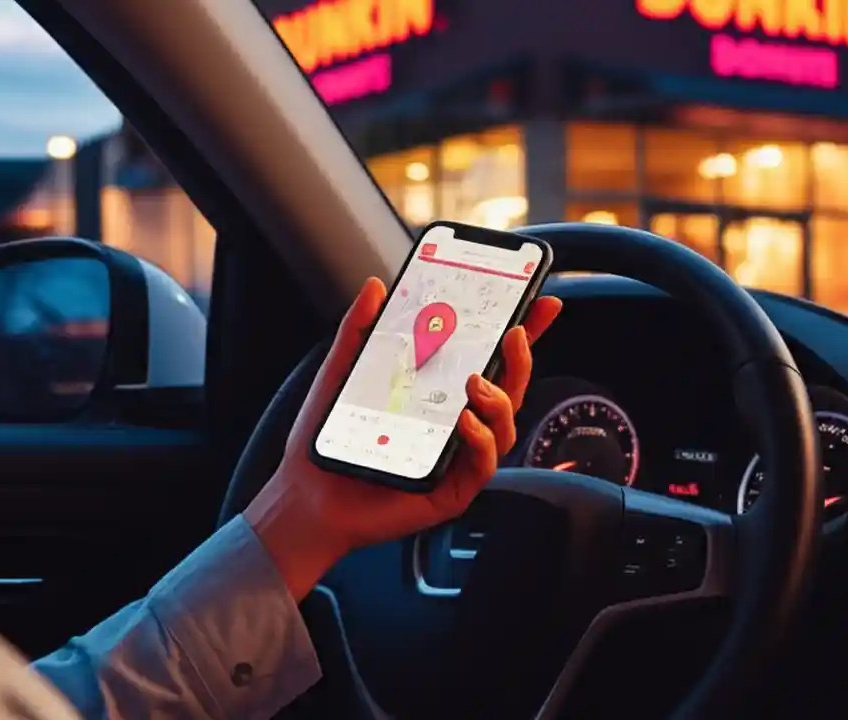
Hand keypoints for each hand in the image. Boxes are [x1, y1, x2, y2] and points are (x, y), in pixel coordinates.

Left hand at [244, 277, 561, 599]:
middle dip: (522, 361)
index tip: (541, 303)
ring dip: (500, 400)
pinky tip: (465, 422)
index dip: (521, 335)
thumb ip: (359, 329)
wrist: (306, 494)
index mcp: (437, 394)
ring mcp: (457, 458)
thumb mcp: (342, 372)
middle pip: (508, 390)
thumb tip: (376, 286)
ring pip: (504, 426)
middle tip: (514, 335)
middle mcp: (456, 424)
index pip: (489, 361)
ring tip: (476, 383)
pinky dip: (481, 440)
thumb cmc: (328, 439)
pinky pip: (482, 464)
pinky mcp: (451, 491)